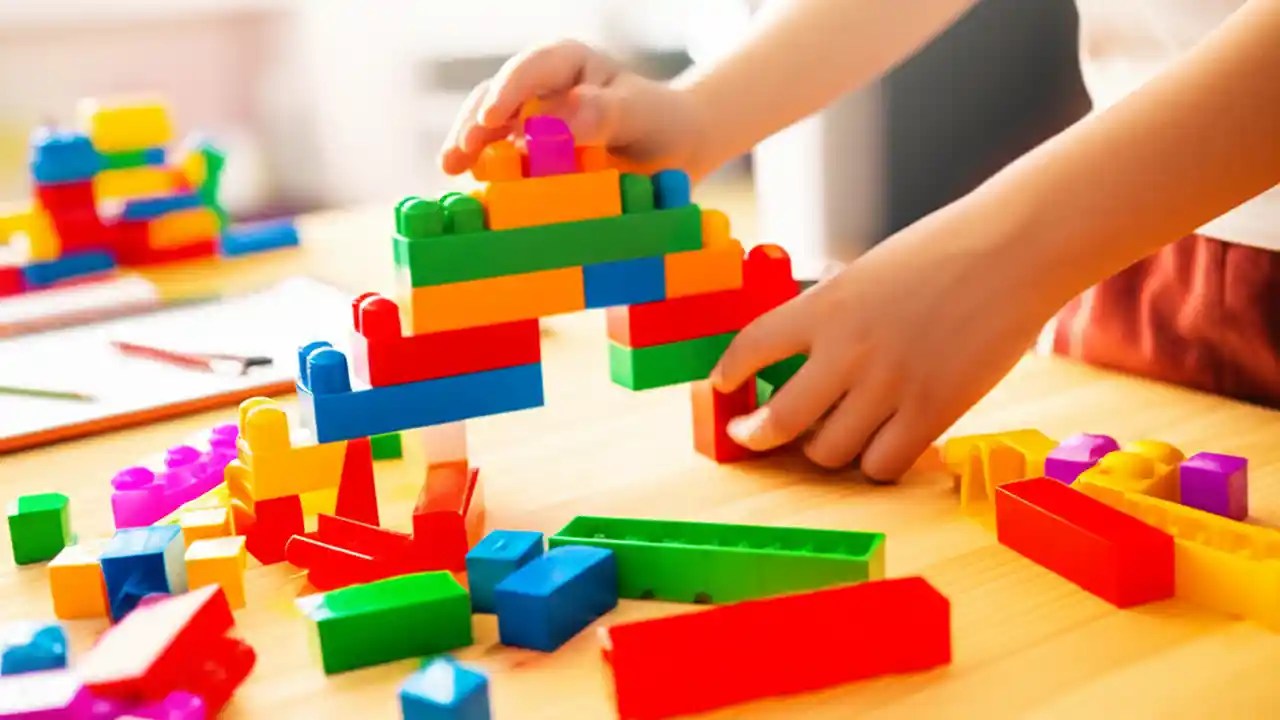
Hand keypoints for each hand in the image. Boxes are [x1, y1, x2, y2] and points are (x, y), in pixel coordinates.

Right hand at [439, 40, 704, 176]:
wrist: (674, 153)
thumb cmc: (660, 122)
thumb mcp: (641, 114)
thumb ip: (604, 112)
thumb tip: (557, 119)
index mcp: (567, 65)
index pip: (531, 68)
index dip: (507, 91)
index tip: (492, 117)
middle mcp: (540, 91)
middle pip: (495, 99)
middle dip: (474, 124)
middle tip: (459, 153)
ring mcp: (528, 126)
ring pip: (488, 131)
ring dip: (468, 150)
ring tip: (452, 169)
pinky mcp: (527, 160)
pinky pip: (501, 165)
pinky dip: (486, 179)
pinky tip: (472, 195)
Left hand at [709, 194, 1058, 479]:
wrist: (1015, 247)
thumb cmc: (944, 252)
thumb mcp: (868, 273)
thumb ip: (833, 317)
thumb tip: (806, 363)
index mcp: (826, 305)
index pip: (752, 347)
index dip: (728, 373)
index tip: (721, 386)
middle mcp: (850, 350)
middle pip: (781, 420)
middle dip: (756, 435)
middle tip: (751, 436)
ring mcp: (892, 385)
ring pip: (830, 452)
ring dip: (823, 450)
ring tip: (829, 438)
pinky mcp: (935, 411)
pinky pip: (882, 464)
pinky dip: (873, 462)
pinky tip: (878, 447)